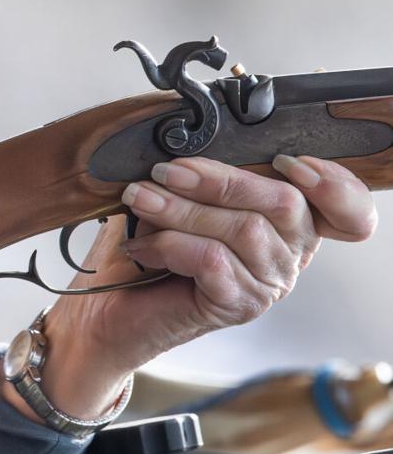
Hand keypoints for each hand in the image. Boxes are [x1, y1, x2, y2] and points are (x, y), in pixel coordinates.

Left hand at [0, 155, 376, 425]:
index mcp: (286, 221)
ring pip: (242, 229)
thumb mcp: (176, 196)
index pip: (346, 208)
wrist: (107, 309)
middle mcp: (290, 254)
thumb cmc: (144, 247)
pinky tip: (141, 245)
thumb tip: (188, 144)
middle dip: (219, 178)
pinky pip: (213, 261)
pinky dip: (170, 244)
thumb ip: (200, 173)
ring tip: (139, 200)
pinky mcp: (237, 305)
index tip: (288, 162)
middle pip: (282, 202)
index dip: (334, 183)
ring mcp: (268, 283)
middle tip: (165, 171)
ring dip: (182, 209)